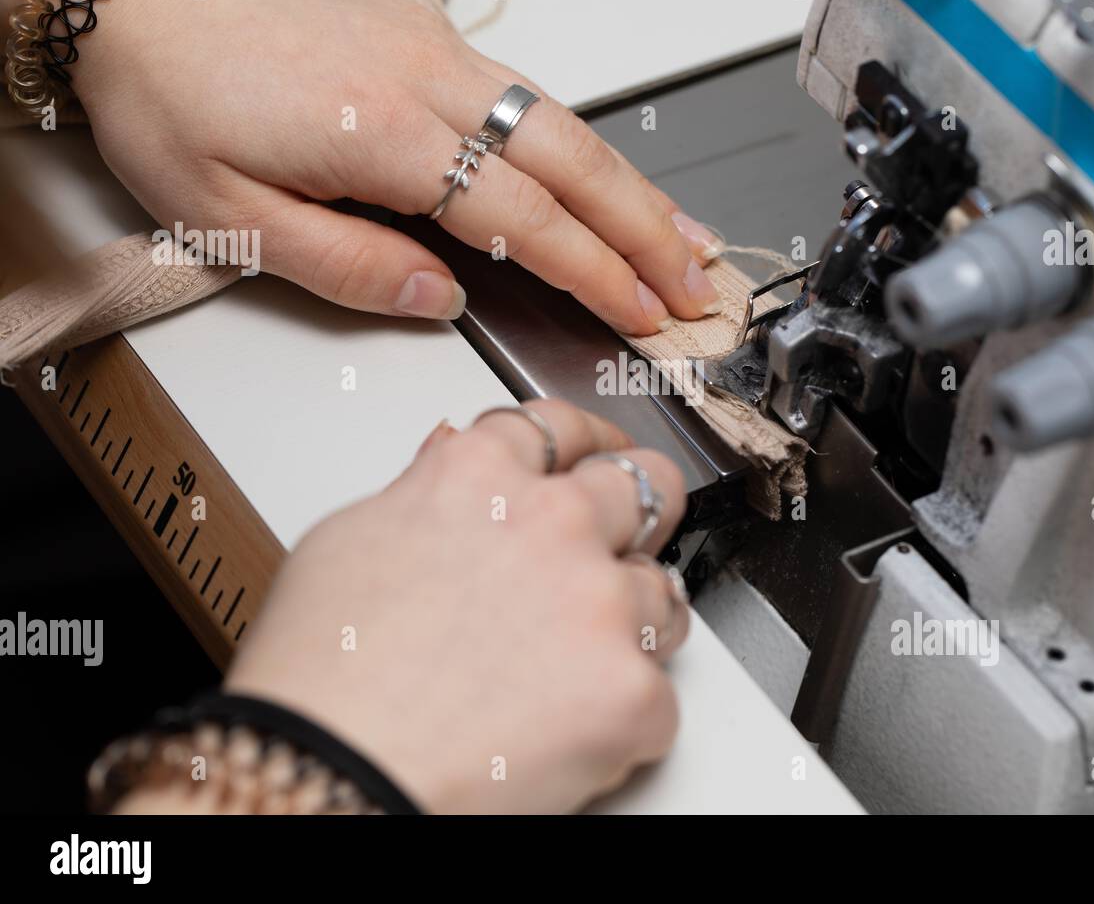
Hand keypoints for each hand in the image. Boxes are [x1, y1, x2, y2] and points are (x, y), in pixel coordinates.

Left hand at [70, 0, 724, 332]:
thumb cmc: (169, 90)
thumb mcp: (230, 214)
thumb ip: (348, 266)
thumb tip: (442, 297)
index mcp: (384, 136)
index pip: (525, 219)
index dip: (597, 274)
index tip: (644, 315)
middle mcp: (429, 83)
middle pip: (573, 164)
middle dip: (647, 233)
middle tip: (698, 286)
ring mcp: (437, 51)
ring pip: (566, 124)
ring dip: (634, 187)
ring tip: (685, 237)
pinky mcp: (428, 36)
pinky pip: (533, 97)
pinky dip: (589, 144)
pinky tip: (608, 173)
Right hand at [223, 400, 689, 812]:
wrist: (331, 776)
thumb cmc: (320, 678)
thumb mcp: (350, 541)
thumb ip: (425, 488)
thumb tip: (452, 461)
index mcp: (482, 477)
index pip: (561, 428)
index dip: (584, 444)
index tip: (595, 456)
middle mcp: (554, 524)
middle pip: (646, 485)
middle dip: (642, 511)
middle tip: (627, 542)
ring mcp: (602, 604)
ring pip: (662, 593)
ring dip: (633, 622)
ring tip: (569, 668)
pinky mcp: (630, 690)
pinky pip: (656, 695)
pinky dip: (619, 716)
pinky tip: (560, 730)